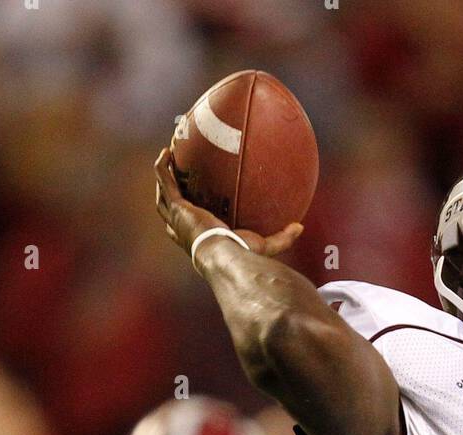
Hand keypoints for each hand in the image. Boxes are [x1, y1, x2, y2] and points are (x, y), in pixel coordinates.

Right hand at [153, 147, 302, 260]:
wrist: (225, 254)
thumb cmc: (242, 255)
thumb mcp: (265, 245)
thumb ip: (282, 237)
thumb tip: (300, 227)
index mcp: (198, 240)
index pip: (186, 232)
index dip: (183, 220)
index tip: (188, 207)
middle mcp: (184, 230)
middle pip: (169, 211)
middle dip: (169, 194)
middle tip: (174, 178)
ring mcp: (178, 217)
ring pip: (163, 194)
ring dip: (163, 176)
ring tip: (167, 158)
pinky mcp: (177, 205)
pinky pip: (165, 179)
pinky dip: (163, 166)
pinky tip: (167, 151)